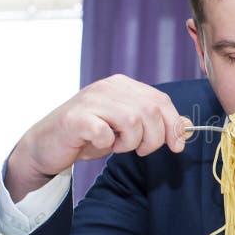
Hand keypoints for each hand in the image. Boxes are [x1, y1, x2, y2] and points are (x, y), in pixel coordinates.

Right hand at [6, 74, 187, 201]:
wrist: (47, 146)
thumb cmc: (90, 136)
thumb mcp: (128, 128)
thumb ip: (155, 123)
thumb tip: (187, 126)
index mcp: (123, 85)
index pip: (161, 101)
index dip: (174, 125)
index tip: (176, 146)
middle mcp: (108, 87)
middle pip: (151, 111)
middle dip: (153, 138)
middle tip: (139, 149)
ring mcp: (91, 100)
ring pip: (133, 121)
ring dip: (130, 143)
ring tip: (115, 145)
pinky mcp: (76, 118)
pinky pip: (106, 133)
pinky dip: (106, 145)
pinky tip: (96, 144)